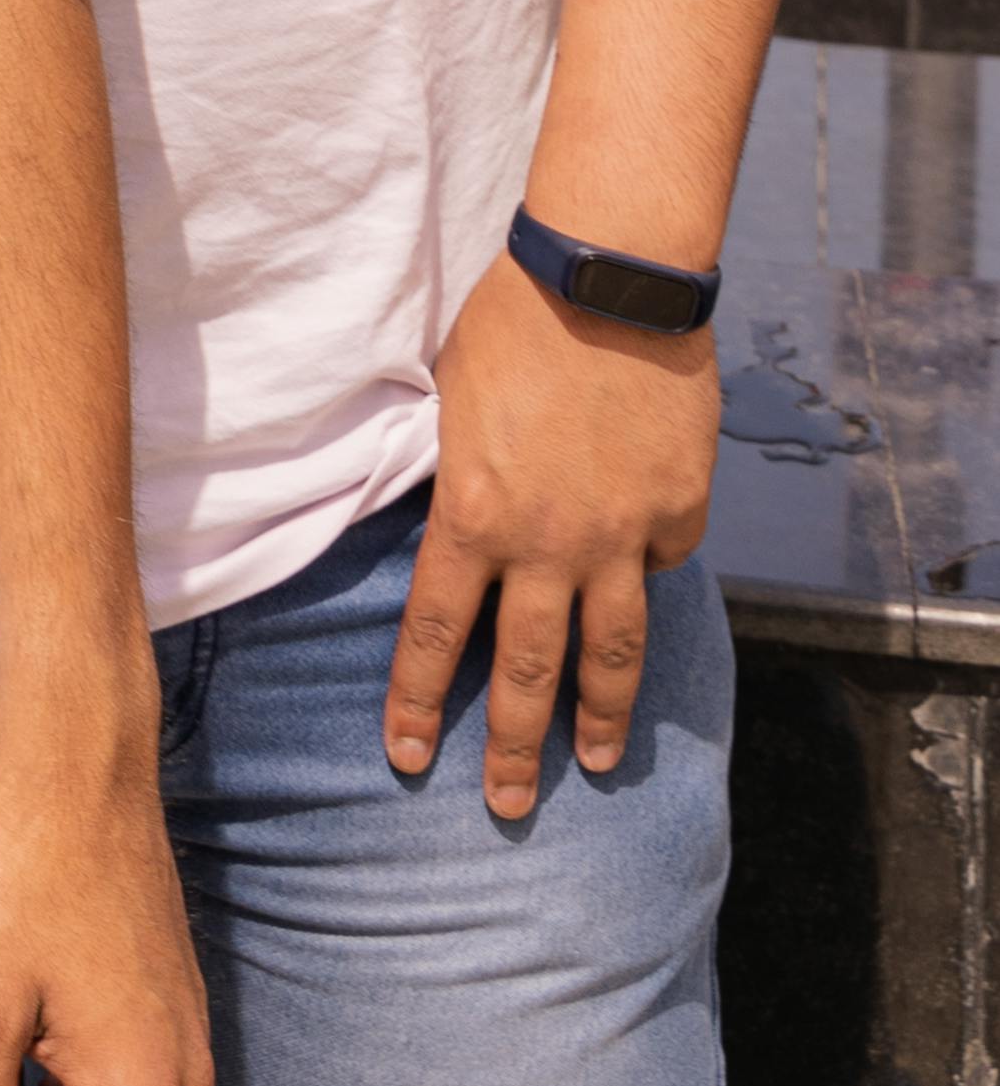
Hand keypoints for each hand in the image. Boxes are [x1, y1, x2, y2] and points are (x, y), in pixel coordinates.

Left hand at [385, 245, 720, 813]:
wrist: (609, 279)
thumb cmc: (511, 324)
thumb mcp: (451, 401)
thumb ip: (456, 478)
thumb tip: (461, 525)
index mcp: (472, 516)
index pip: (432, 633)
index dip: (416, 701)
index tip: (407, 755)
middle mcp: (546, 543)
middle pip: (524, 670)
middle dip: (512, 749)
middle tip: (503, 806)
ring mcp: (621, 536)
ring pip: (610, 651)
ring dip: (603, 715)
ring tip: (600, 763)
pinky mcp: (680, 513)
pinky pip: (662, 563)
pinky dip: (649, 577)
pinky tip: (643, 586)